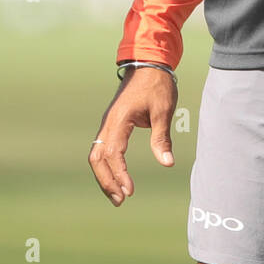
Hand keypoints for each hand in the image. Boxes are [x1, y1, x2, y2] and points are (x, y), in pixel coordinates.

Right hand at [88, 66, 176, 205]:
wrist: (147, 63)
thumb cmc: (156, 85)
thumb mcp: (162, 111)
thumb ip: (162, 137)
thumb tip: (167, 163)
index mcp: (120, 119)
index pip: (113, 153)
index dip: (120, 174)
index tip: (130, 190)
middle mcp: (109, 122)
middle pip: (97, 157)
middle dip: (106, 181)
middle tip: (121, 200)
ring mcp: (108, 123)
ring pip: (97, 154)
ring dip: (105, 176)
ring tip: (118, 196)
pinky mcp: (112, 124)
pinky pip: (103, 148)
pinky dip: (107, 165)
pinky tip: (117, 177)